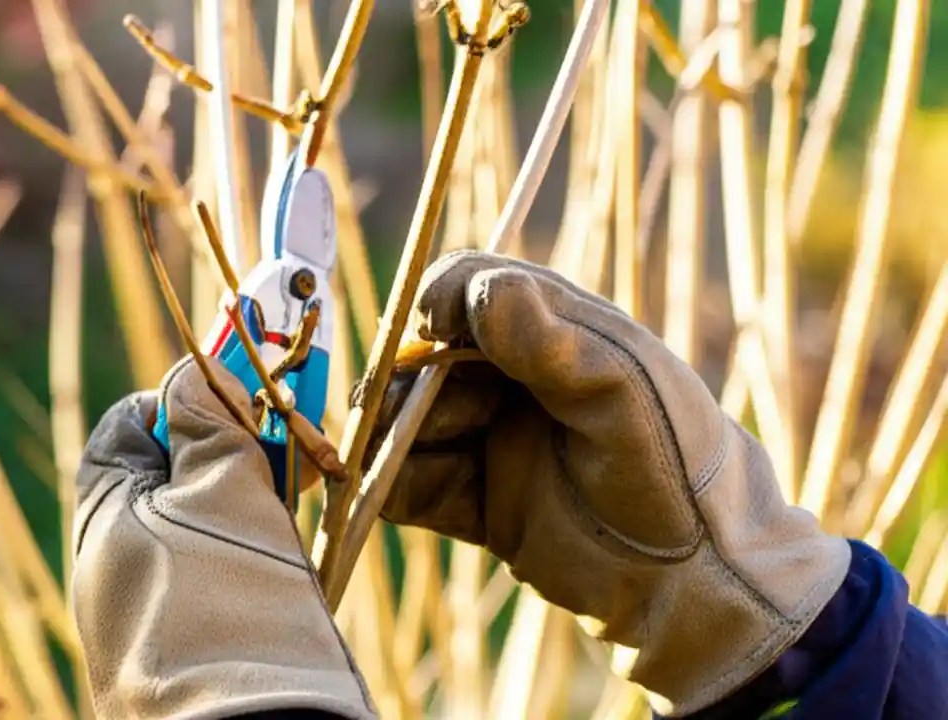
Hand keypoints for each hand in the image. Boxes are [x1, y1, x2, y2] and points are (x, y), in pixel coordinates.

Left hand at [71, 358, 373, 719]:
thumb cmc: (235, 599)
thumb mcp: (226, 487)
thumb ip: (207, 422)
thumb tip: (192, 375)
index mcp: (103, 516)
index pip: (129, 426)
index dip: (186, 402)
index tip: (244, 403)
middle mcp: (107, 567)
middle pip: (165, 479)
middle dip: (227, 456)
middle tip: (290, 455)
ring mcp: (137, 616)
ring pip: (191, 532)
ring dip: (243, 509)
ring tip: (294, 514)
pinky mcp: (175, 653)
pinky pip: (204, 584)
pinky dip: (242, 562)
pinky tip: (281, 574)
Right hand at [380, 251, 849, 715]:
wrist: (694, 577)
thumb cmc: (676, 464)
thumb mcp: (620, 392)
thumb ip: (551, 342)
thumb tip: (477, 290)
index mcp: (550, 332)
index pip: (466, 288)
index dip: (436, 303)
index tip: (431, 333)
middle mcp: (510, 379)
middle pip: (420, 358)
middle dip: (403, 382)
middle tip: (404, 411)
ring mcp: (489, 440)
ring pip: (404, 422)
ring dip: (394, 436)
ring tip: (425, 455)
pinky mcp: (474, 501)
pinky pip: (409, 485)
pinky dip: (391, 486)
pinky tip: (398, 490)